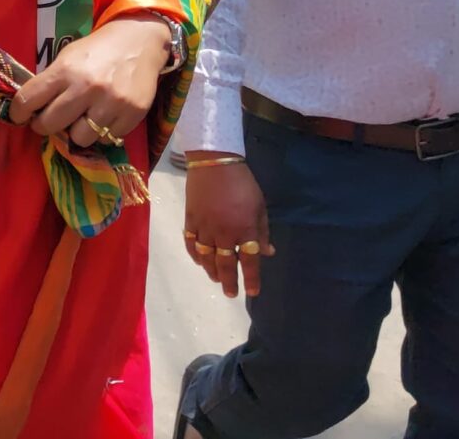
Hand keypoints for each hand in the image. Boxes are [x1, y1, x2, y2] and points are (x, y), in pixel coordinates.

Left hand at [11, 15, 164, 150]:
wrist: (139, 41)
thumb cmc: (96, 50)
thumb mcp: (67, 56)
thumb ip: (51, 81)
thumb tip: (33, 110)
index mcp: (65, 70)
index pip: (29, 100)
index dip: (19, 112)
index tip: (19, 116)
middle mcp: (87, 87)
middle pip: (51, 125)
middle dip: (44, 126)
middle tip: (49, 121)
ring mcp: (111, 102)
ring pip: (80, 138)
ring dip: (77, 132)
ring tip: (81, 119)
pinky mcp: (132, 113)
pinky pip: (107, 139)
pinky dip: (103, 132)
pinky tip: (104, 117)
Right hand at [182, 158, 272, 297]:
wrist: (215, 163)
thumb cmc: (243, 184)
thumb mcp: (260, 207)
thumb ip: (262, 231)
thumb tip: (268, 252)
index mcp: (245, 229)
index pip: (250, 261)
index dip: (251, 279)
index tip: (252, 292)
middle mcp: (224, 233)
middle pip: (225, 264)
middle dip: (229, 282)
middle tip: (231, 294)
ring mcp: (205, 228)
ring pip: (206, 257)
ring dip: (211, 271)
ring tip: (216, 278)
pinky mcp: (190, 220)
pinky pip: (190, 243)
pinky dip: (194, 255)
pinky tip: (199, 261)